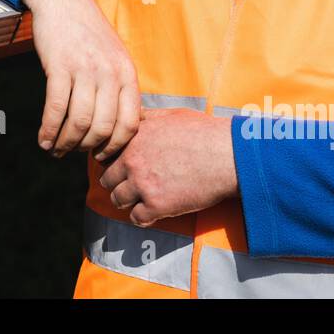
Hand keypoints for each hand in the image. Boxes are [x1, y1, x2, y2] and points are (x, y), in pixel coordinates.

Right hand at [22, 0, 140, 160]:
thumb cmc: (88, 31)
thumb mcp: (116, 56)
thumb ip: (120, 88)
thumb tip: (120, 126)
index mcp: (127, 73)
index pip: (130, 124)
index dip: (115, 146)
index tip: (101, 155)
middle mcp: (110, 72)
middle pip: (103, 128)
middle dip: (87, 148)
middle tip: (74, 152)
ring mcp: (85, 68)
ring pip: (79, 122)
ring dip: (65, 142)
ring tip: (56, 148)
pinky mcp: (60, 65)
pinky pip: (55, 108)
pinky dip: (48, 129)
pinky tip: (43, 137)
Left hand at [98, 107, 237, 225]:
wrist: (228, 155)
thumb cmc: (204, 132)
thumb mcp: (170, 114)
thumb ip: (146, 117)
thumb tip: (133, 116)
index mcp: (134, 138)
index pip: (104, 154)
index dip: (113, 162)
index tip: (121, 167)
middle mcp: (132, 160)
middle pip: (107, 180)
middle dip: (117, 183)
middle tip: (130, 186)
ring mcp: (143, 184)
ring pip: (117, 200)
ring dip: (127, 202)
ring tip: (140, 200)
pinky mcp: (157, 205)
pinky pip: (136, 219)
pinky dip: (143, 218)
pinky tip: (153, 212)